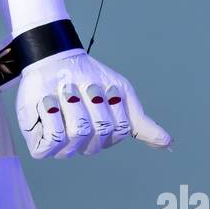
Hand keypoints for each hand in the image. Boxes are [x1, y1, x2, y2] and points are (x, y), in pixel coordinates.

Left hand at [15, 50, 170, 159]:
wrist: (55, 61)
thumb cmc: (88, 78)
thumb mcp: (121, 95)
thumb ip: (142, 123)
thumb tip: (169, 144)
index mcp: (104, 139)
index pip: (118, 131)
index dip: (111, 104)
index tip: (101, 89)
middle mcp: (83, 146)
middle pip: (99, 132)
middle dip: (91, 101)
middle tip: (79, 88)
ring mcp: (61, 148)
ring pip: (78, 134)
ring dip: (72, 103)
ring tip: (63, 91)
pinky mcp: (40, 145)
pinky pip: (55, 139)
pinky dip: (53, 114)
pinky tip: (48, 102)